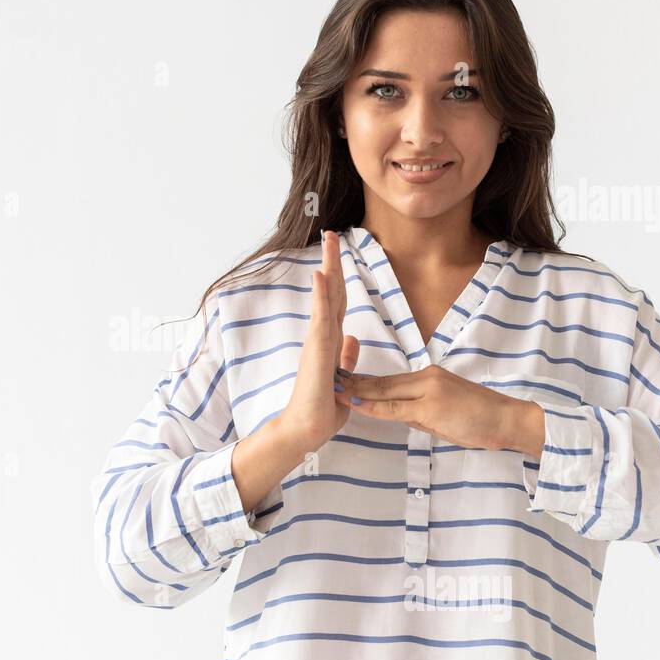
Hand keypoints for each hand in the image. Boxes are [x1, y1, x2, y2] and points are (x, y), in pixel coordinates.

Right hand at [274, 229, 360, 455]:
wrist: (308, 427)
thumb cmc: (323, 406)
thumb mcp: (343, 377)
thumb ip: (346, 356)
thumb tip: (352, 338)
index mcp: (330, 340)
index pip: (336, 301)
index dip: (338, 276)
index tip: (337, 253)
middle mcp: (322, 335)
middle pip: (330, 290)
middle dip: (332, 261)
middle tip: (331, 233)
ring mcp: (317, 340)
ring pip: (325, 296)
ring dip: (327, 267)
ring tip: (328, 241)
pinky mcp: (316, 350)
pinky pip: (320, 317)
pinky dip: (320, 295)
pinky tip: (320, 275)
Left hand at [332, 363, 536, 451]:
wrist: (508, 421)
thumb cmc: (480, 421)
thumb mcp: (444, 416)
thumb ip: (420, 413)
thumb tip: (400, 416)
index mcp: (429, 379)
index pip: (389, 382)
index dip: (363, 382)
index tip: (341, 380)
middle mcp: (426, 379)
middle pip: (382, 382)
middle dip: (352, 382)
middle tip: (326, 379)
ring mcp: (429, 390)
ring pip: (385, 392)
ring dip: (356, 392)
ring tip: (331, 389)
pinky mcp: (432, 405)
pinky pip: (396, 408)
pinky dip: (372, 406)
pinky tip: (355, 404)